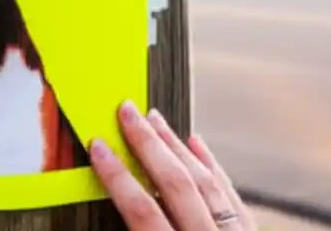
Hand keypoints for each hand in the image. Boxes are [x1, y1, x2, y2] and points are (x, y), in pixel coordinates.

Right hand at [90, 101, 255, 230]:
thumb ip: (136, 230)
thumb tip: (116, 205)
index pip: (142, 210)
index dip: (116, 176)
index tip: (98, 147)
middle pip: (175, 184)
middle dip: (147, 144)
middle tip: (127, 111)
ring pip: (206, 182)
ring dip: (177, 147)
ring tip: (155, 119)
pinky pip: (233, 195)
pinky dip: (213, 166)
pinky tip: (198, 145)